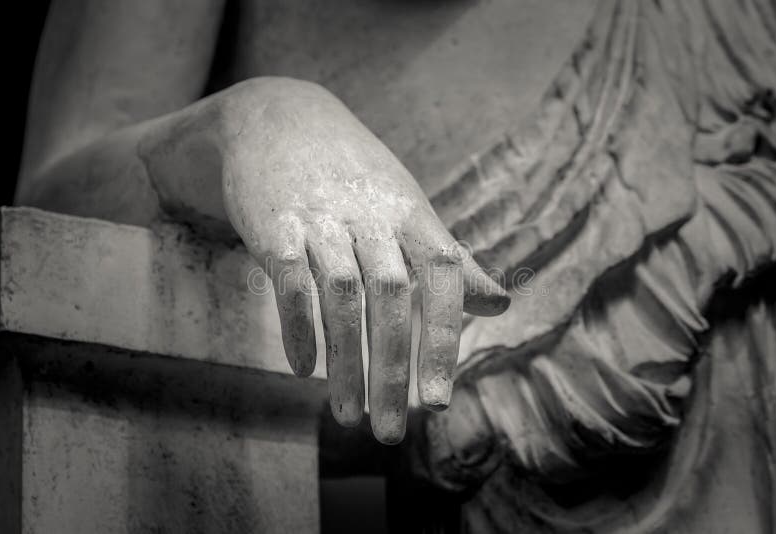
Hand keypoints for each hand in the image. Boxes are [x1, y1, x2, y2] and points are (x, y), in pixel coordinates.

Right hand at [142, 78, 509, 442]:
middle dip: (393, 370)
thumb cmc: (355, 176)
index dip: (443, 338)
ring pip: (341, 297)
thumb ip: (452, 258)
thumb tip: (502, 303)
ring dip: (346, 364)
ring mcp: (321, 217)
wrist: (279, 119)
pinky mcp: (273, 222)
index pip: (442, 276)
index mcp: (411, 213)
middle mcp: (371, 215)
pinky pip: (288, 281)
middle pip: (391, 299)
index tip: (438, 402)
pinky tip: (303, 369)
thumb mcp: (409, 208)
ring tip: (348, 417)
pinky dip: (297, 328)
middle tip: (394, 432)